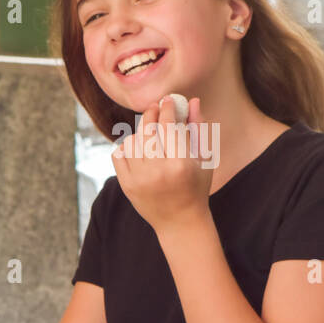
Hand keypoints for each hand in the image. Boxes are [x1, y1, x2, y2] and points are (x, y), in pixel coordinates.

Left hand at [111, 95, 210, 235]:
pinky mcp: (127, 185)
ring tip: (150, 132)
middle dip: (151, 113)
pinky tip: (139, 147)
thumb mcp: (204, 159)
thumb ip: (198, 128)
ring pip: (133, 140)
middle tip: (155, 108)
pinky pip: (119, 154)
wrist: (180, 222)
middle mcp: (158, 171)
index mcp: (181, 164)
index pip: (169, 125)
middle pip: (149, 130)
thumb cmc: (197, 186)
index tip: (168, 100)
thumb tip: (194, 100)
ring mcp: (140, 179)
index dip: (168, 108)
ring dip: (141, 132)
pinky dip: (127, 146)